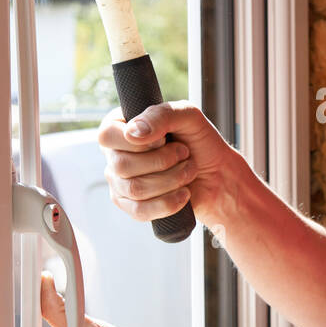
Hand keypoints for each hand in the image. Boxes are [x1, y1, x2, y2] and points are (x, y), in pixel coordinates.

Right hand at [98, 99, 235, 229]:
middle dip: (163, 161)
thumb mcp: (187, 115)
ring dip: (172, 180)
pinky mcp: (132, 206)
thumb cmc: (200, 141)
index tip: (164, 139)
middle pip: (121, 166)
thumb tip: (132, 134)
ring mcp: (120, 183)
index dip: (139, 142)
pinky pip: (140, 211)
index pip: (107, 135)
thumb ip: (160, 115)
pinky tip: (184, 193)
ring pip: (135, 189)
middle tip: (184, 153)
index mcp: (120, 127)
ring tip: (188, 171)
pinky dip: (168, 203)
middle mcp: (114, 155)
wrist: (218, 174)